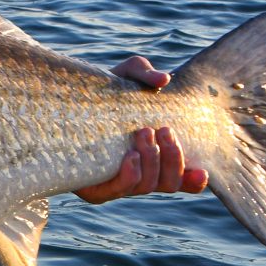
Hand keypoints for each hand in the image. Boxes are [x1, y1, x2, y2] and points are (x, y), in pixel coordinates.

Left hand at [73, 57, 207, 203]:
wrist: (64, 101)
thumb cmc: (102, 91)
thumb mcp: (125, 76)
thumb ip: (145, 74)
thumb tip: (163, 80)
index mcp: (154, 158)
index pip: (182, 179)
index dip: (194, 181)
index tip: (201, 170)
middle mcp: (139, 174)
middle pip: (168, 183)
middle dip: (172, 158)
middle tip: (161, 129)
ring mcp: (116, 183)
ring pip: (147, 186)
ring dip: (152, 161)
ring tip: (143, 134)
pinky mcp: (92, 188)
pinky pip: (115, 191)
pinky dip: (129, 176)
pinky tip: (130, 157)